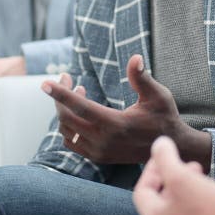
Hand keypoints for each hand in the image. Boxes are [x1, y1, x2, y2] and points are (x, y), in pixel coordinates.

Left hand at [41, 55, 211, 168]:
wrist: (170, 148)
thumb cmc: (164, 117)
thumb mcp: (158, 95)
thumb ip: (142, 78)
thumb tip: (135, 57)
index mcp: (115, 124)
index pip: (80, 107)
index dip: (61, 94)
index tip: (44, 83)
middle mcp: (103, 141)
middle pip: (67, 118)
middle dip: (61, 96)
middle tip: (66, 77)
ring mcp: (99, 152)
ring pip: (67, 130)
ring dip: (65, 110)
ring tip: (79, 90)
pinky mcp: (98, 157)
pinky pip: (72, 142)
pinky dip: (68, 126)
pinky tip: (79, 112)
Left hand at [133, 136, 214, 214]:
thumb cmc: (210, 212)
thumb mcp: (182, 178)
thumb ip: (165, 159)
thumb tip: (158, 144)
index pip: (142, 192)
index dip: (152, 170)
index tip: (166, 156)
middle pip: (161, 202)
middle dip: (173, 179)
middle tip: (190, 167)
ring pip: (178, 212)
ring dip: (186, 192)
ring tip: (203, 181)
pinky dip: (197, 207)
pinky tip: (212, 200)